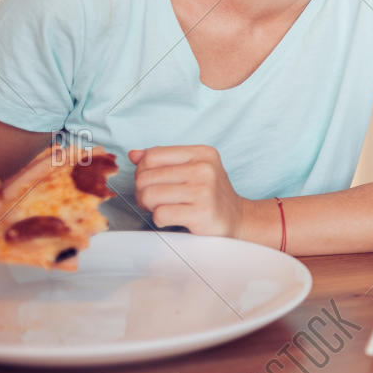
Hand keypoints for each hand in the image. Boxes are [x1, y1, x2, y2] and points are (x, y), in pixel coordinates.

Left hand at [129, 145, 246, 237]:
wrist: (238, 217)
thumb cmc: (210, 193)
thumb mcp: (192, 169)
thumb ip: (163, 160)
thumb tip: (134, 155)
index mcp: (202, 153)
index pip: (153, 155)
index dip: (142, 171)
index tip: (151, 182)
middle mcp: (204, 168)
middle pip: (146, 177)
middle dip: (142, 192)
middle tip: (152, 200)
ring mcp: (204, 190)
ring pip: (149, 195)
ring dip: (149, 206)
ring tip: (160, 208)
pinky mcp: (201, 213)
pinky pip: (160, 214)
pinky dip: (159, 219)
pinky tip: (171, 218)